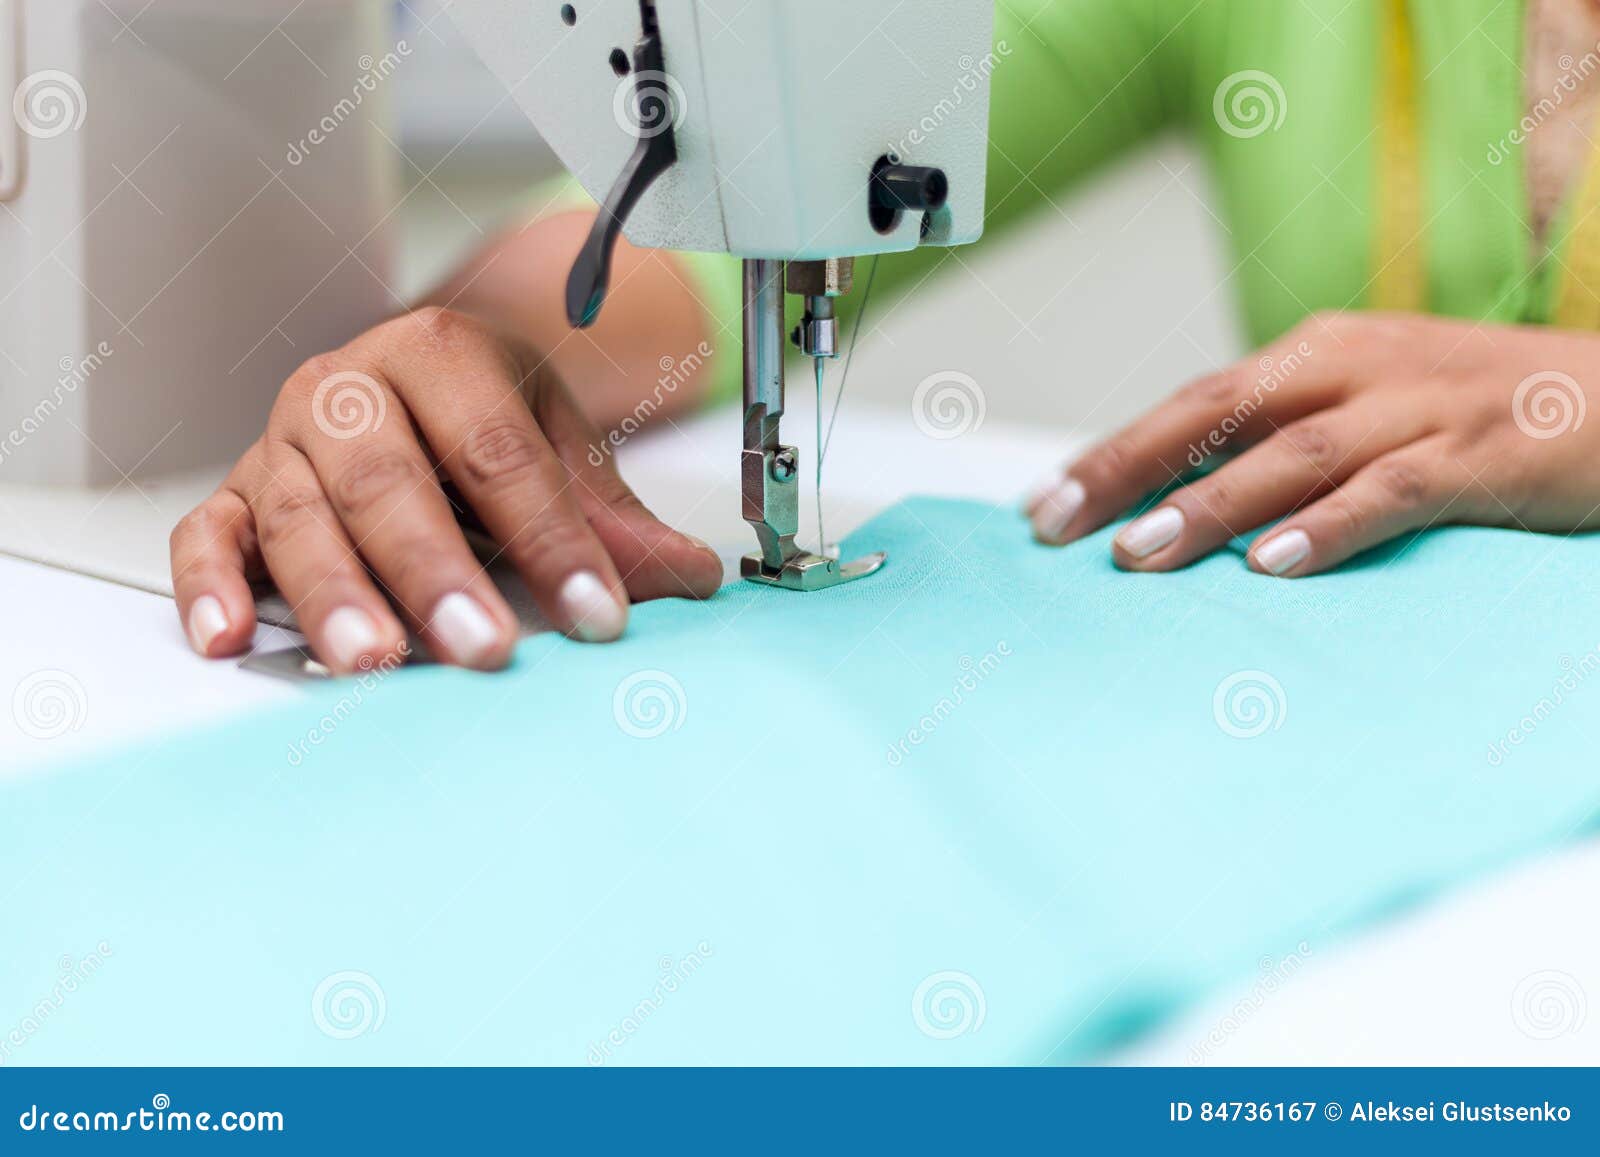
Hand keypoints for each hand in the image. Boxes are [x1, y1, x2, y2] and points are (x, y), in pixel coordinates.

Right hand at [171, 307, 722, 673]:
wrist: (420, 370)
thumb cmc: (487, 412)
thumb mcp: (560, 442)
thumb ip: (611, 516)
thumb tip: (688, 577)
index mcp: (440, 353)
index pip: (498, 452)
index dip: (552, 538)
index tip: (598, 613)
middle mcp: (350, 387)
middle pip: (388, 481)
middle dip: (436, 571)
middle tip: (480, 647)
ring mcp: (286, 441)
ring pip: (300, 516)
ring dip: (336, 593)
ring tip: (374, 660)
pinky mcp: (239, 492)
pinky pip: (210, 535)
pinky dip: (211, 585)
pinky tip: (234, 638)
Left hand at [1027, 312, 1599, 574]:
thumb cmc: (1482, 409)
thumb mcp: (1371, 406)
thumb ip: (1287, 439)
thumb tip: (1184, 498)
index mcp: (1320, 354)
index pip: (1193, 403)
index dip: (1115, 451)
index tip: (1045, 504)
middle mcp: (1355, 368)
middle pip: (1215, 415)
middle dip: (1128, 469)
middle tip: (1057, 527)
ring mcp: (1416, 408)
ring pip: (1290, 455)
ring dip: (1208, 505)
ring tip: (1139, 555)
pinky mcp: (1479, 453)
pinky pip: (1389, 493)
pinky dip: (1327, 528)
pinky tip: (1271, 565)